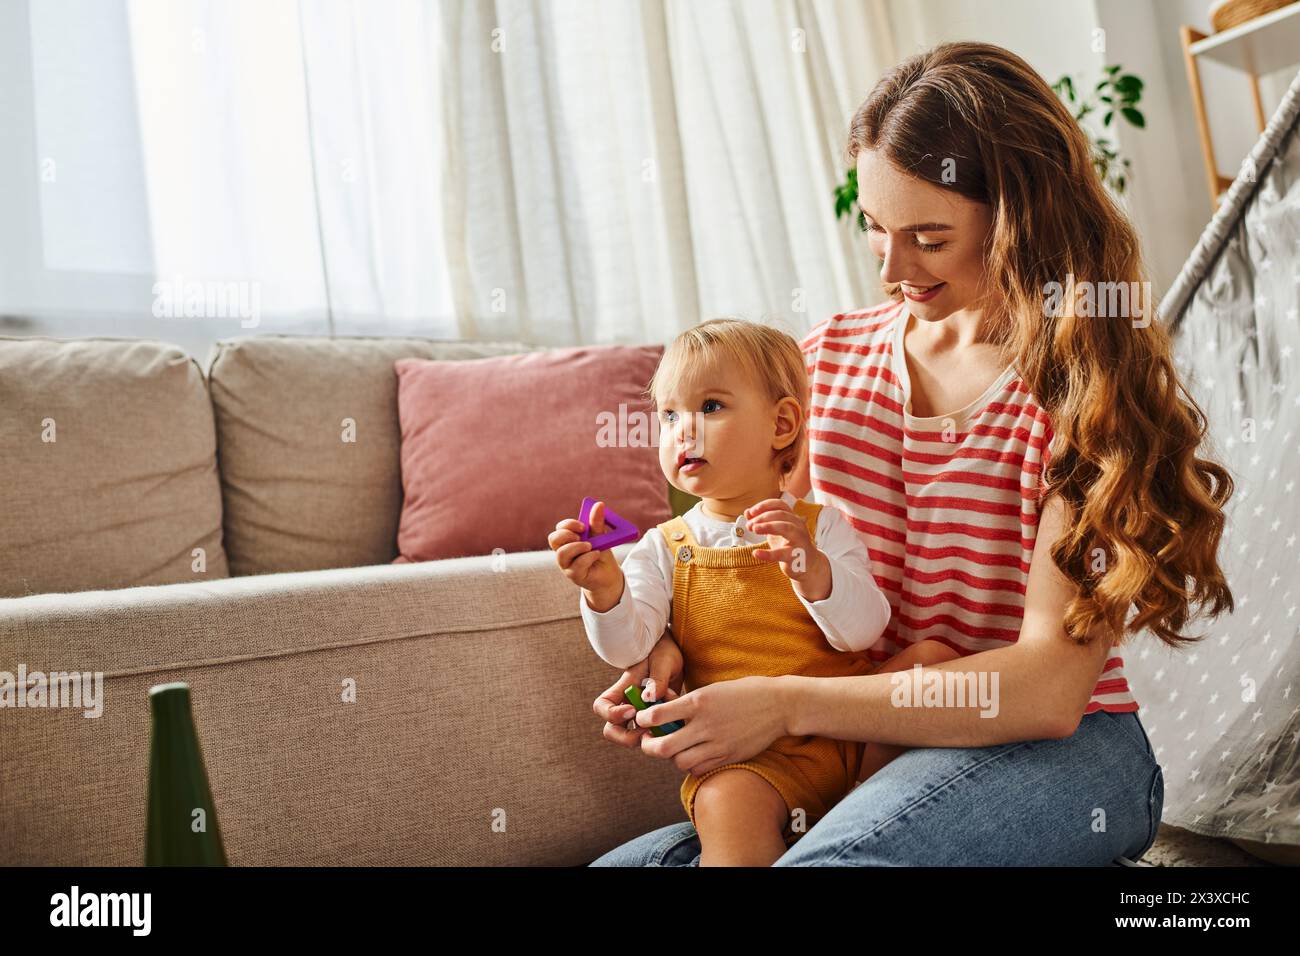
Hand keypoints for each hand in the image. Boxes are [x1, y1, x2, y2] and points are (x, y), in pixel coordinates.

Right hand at [548, 500, 623, 603]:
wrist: (608, 574)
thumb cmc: (601, 553)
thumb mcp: (600, 536)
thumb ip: (597, 523)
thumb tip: (599, 504)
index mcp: (567, 539)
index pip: (559, 528)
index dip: (569, 524)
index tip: (583, 526)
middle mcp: (563, 551)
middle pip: (553, 539)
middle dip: (567, 534)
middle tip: (582, 535)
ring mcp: (566, 564)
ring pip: (562, 553)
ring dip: (577, 547)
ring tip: (590, 546)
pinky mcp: (574, 575)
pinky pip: (576, 565)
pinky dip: (588, 557)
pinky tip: (596, 555)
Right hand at [593, 634, 684, 747]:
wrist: (674, 652)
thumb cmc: (664, 651)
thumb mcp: (663, 661)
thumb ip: (657, 680)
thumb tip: (648, 698)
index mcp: (623, 688)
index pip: (602, 706)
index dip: (612, 714)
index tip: (633, 710)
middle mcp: (626, 704)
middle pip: (612, 730)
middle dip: (627, 737)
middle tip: (648, 730)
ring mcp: (639, 714)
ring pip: (631, 738)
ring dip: (646, 738)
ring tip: (664, 727)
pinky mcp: (653, 720)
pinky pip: (652, 735)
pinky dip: (662, 735)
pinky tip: (674, 723)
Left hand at [634, 675, 789, 775]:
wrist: (779, 705)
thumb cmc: (744, 692)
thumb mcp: (712, 689)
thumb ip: (688, 702)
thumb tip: (661, 712)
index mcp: (699, 701)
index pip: (657, 715)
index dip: (643, 721)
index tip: (642, 720)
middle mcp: (705, 724)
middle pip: (663, 748)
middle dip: (649, 747)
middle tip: (648, 742)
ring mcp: (717, 743)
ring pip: (679, 762)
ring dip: (671, 757)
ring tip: (674, 748)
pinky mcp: (728, 756)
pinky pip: (698, 769)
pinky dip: (690, 765)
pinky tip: (693, 754)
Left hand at [744, 497, 829, 592]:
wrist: (808, 565)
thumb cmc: (791, 545)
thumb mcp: (776, 532)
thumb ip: (762, 521)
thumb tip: (747, 512)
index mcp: (792, 518)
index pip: (779, 505)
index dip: (764, 506)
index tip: (751, 512)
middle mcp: (798, 526)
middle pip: (781, 514)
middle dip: (762, 517)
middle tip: (750, 525)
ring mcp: (799, 540)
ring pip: (785, 528)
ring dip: (767, 526)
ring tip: (754, 529)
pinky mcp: (796, 556)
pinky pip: (781, 553)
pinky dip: (767, 554)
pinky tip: (756, 553)